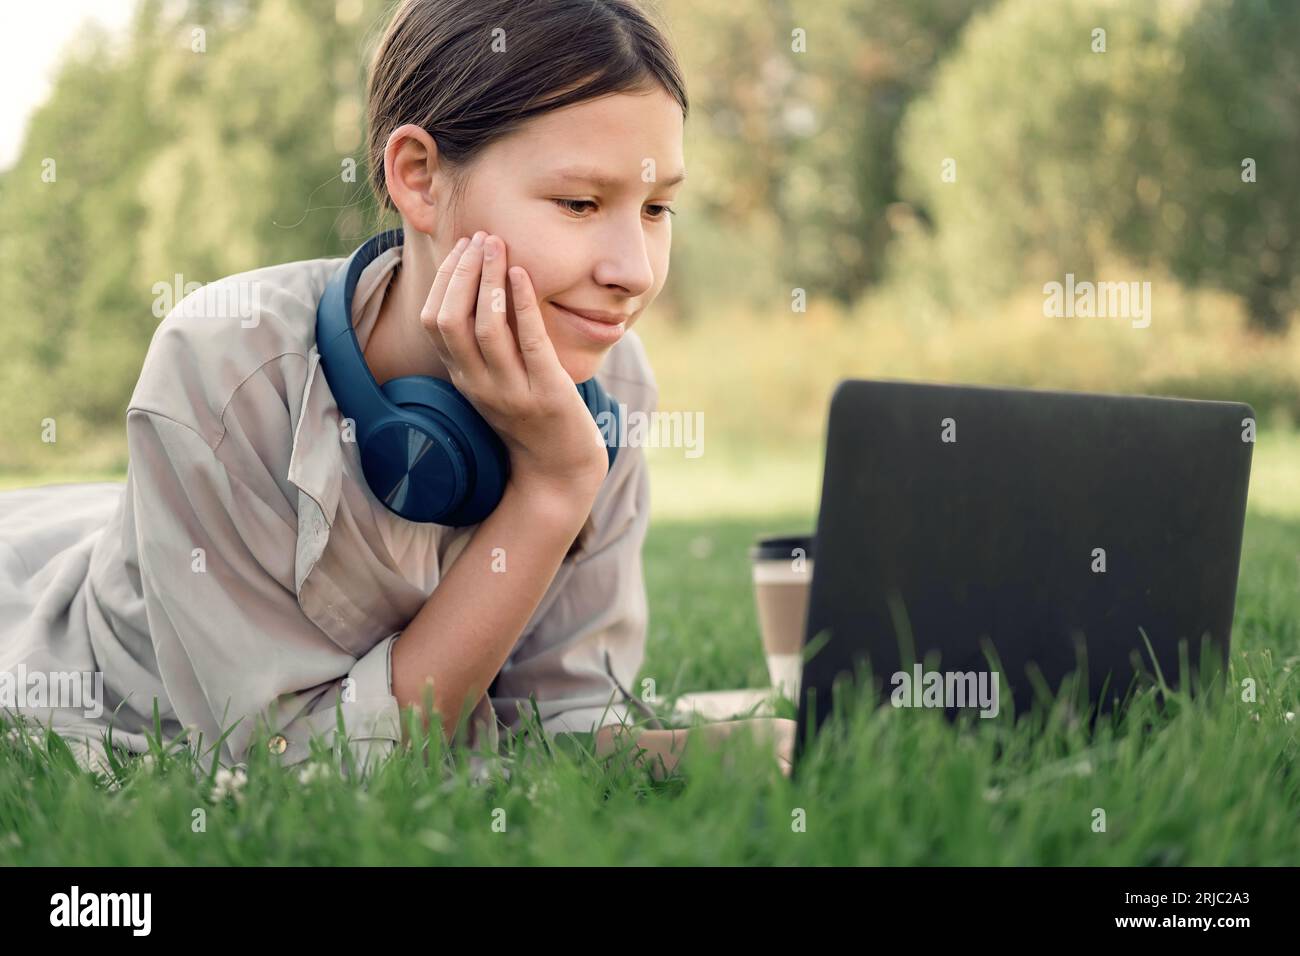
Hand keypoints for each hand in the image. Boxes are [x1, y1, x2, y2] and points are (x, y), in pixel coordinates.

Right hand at [420, 231, 610, 497]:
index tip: (462, 248)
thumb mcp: (494, 381)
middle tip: (480, 237)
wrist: (560, 470)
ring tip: (497, 246)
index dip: (444, 280)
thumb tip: (476, 286)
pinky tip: (522, 274)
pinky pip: (529, 341)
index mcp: (462, 378)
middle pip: (450, 320)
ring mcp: (511, 391)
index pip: (432, 322)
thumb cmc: (530, 417)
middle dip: (461, 272)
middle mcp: (479, 385)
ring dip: (488, 279)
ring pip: (485, 327)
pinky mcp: (547, 394)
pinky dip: (522, 303)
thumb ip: (480, 345)